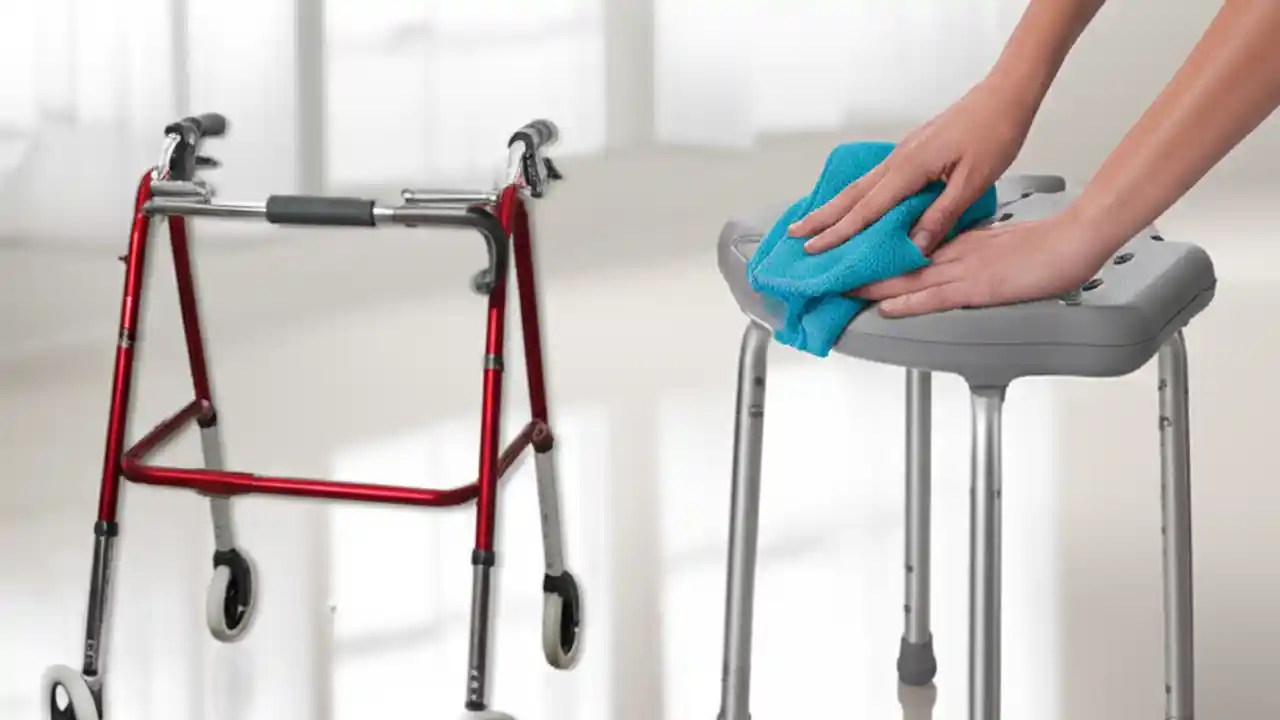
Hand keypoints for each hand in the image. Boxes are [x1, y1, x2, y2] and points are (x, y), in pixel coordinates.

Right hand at [788, 72, 1041, 254]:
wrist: (1006, 93)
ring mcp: (904, 152)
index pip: (866, 209)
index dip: (839, 232)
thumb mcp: (973, 182)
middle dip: (822, 217)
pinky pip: (876, 178)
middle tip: (795, 235)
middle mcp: (899, 159)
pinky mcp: (913, 150)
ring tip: (814, 221)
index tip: (814, 248)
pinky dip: (857, 194)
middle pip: (852, 195)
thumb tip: (914, 246)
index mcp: (910, 168)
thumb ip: (941, 215)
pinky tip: (854, 201)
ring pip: (861, 185)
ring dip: (835, 206)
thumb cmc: (995, 132)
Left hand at [848, 210, 1118, 317]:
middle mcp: (954, 253)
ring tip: (839, 288)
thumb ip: (975, 252)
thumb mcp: (1002, 243)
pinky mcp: (978, 286)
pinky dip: (907, 302)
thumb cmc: (1048, 243)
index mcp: (960, 242)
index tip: (852, 258)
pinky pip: (935, 295)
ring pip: (908, 278)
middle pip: (899, 262)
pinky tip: (885, 306)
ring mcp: (964, 269)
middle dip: (862, 269)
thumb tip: (956, 261)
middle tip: (830, 272)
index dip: (878, 256)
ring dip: (872, 284)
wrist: (1075, 238)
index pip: (910, 249)